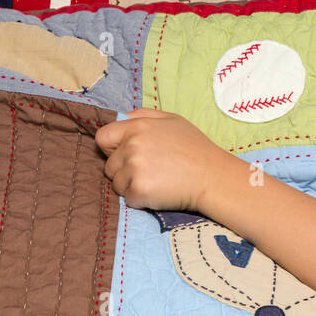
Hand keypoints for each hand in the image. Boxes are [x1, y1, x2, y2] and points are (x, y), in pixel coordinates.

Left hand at [95, 107, 228, 211]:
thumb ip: (143, 115)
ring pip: (116, 184)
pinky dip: (140, 199)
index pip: (103, 137)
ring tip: (157, 181)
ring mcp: (134, 168)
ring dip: (131, 186)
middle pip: (109, 165)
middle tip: (150, 171)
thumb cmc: (195, 148)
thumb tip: (121, 119)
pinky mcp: (139, 190)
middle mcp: (132, 145)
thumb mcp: (172, 120)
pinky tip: (159, 192)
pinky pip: (128, 198)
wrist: (212, 176)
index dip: (111, 148)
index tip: (126, 155)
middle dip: (124, 170)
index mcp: (138, 127)